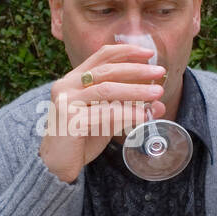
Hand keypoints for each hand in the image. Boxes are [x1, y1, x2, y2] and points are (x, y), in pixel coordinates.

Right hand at [39, 42, 166, 183]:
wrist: (57, 164)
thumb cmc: (81, 139)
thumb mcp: (108, 119)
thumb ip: (128, 108)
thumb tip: (158, 104)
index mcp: (73, 79)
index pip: (101, 56)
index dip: (126, 52)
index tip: (149, 53)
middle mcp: (67, 86)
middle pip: (106, 70)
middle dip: (136, 70)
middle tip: (160, 72)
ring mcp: (66, 102)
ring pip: (106, 89)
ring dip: (135, 90)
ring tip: (157, 93)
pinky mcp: (69, 120)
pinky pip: (104, 113)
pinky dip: (126, 113)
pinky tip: (143, 116)